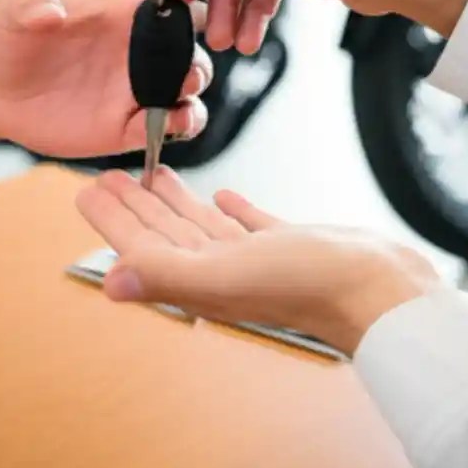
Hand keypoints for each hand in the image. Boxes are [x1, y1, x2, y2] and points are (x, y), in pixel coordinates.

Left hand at [0, 0, 210, 155]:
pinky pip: (164, 130)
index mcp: (124, 16)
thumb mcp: (11, 10)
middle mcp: (138, 55)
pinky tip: (168, 125)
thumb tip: (51, 10)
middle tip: (186, 72)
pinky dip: (177, 129)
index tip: (195, 19)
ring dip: (193, 98)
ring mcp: (135, 93)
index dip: (194, 11)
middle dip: (199, 63)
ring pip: (188, 95)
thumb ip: (28, 0)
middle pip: (192, 55)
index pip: (174, 8)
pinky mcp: (125, 129)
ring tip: (180, 99)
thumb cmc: (7, 41)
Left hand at [74, 167, 439, 354]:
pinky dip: (231, 209)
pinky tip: (222, 195)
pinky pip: (249, 225)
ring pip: (202, 227)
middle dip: (136, 206)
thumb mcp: (226, 275)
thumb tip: (110, 284)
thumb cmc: (310, 286)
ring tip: (153, 177)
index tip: (87, 190)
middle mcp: (223, 271)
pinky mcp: (291, 246)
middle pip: (165, 233)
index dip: (114, 220)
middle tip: (111, 176)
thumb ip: (166, 276)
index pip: (143, 246)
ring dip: (175, 203)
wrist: (381, 291)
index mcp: (201, 281)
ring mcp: (257, 259)